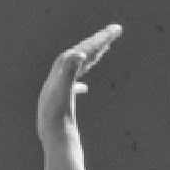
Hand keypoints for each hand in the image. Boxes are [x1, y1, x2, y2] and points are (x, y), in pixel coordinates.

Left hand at [36, 24, 122, 139]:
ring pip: (78, 67)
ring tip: (103, 49)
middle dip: (99, 41)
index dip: (99, 38)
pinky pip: (73, 86)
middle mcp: (59, 77)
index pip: (83, 49)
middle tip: (116, 30)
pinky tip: (85, 88)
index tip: (116, 29)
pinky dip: (80, 82)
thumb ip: (68, 72)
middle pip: (81, 54)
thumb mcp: (63, 93)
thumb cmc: (58, 118)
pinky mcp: (61, 102)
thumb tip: (78, 54)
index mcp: (61, 71)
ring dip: (91, 56)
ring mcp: (60, 89)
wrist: (54, 140)